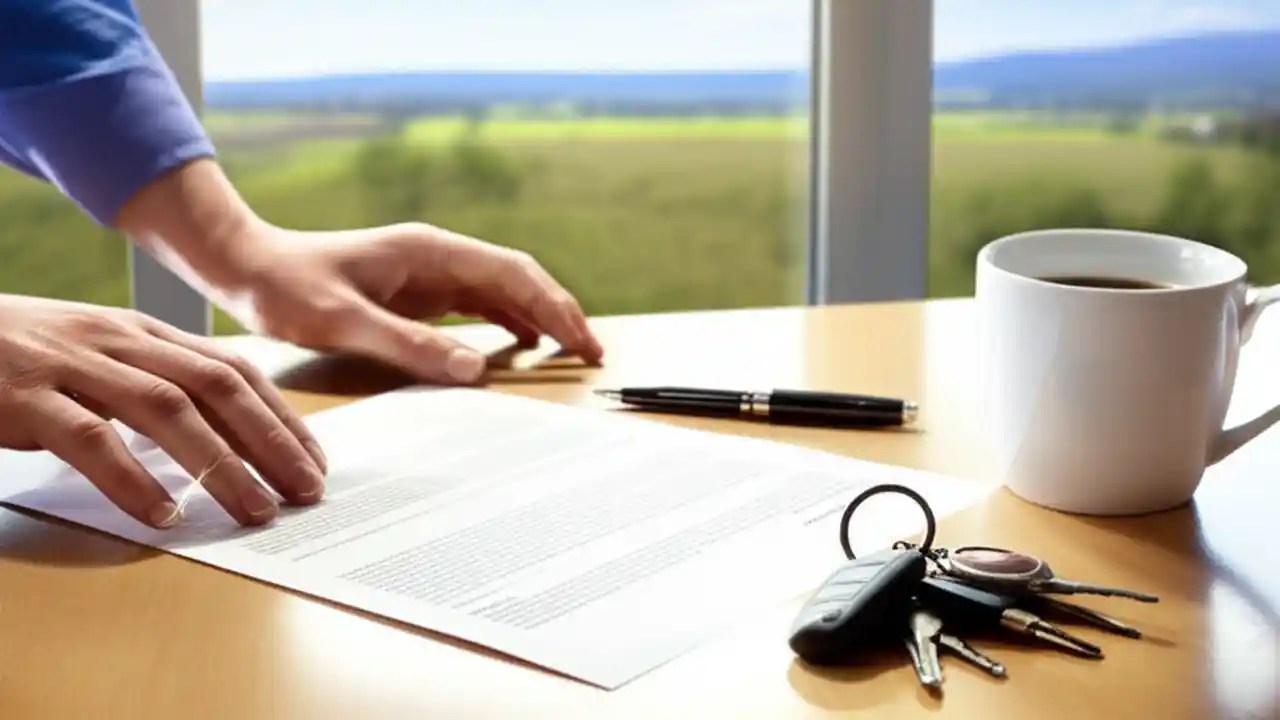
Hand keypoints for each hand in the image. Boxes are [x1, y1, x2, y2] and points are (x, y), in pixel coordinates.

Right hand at [0, 295, 325, 527]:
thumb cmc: (21, 353)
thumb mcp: (100, 355)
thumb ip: (156, 380)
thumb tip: (226, 433)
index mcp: (143, 332)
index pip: (234, 369)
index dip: (282, 415)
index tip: (315, 461)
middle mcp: (119, 341)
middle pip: (217, 387)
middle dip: (272, 440)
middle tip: (307, 490)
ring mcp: (71, 365)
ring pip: (166, 409)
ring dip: (220, 464)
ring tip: (255, 510)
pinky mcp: (23, 397)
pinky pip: (88, 439)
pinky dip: (131, 478)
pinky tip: (163, 513)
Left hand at [229, 222, 604, 383]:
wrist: (247, 267)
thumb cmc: (287, 288)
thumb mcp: (344, 321)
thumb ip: (409, 344)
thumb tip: (475, 370)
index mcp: (430, 250)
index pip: (513, 273)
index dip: (555, 306)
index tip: (583, 341)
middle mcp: (437, 256)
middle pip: (519, 279)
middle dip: (560, 313)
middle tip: (591, 355)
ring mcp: (429, 273)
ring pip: (503, 290)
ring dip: (540, 317)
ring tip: (570, 352)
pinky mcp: (417, 292)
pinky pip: (478, 304)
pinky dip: (508, 322)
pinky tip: (522, 344)